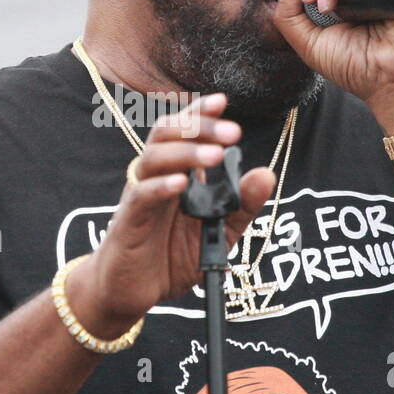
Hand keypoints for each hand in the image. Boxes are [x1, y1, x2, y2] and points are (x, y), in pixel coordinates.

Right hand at [65, 93, 275, 334]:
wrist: (127, 292)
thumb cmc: (167, 258)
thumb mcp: (217, 233)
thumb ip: (241, 205)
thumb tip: (266, 174)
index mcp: (175, 174)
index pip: (183, 131)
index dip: (200, 113)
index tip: (223, 100)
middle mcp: (154, 177)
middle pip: (167, 134)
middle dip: (199, 127)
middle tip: (233, 132)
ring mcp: (139, 197)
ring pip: (154, 158)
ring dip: (186, 152)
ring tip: (215, 156)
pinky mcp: (128, 222)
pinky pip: (141, 196)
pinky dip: (161, 186)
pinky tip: (181, 184)